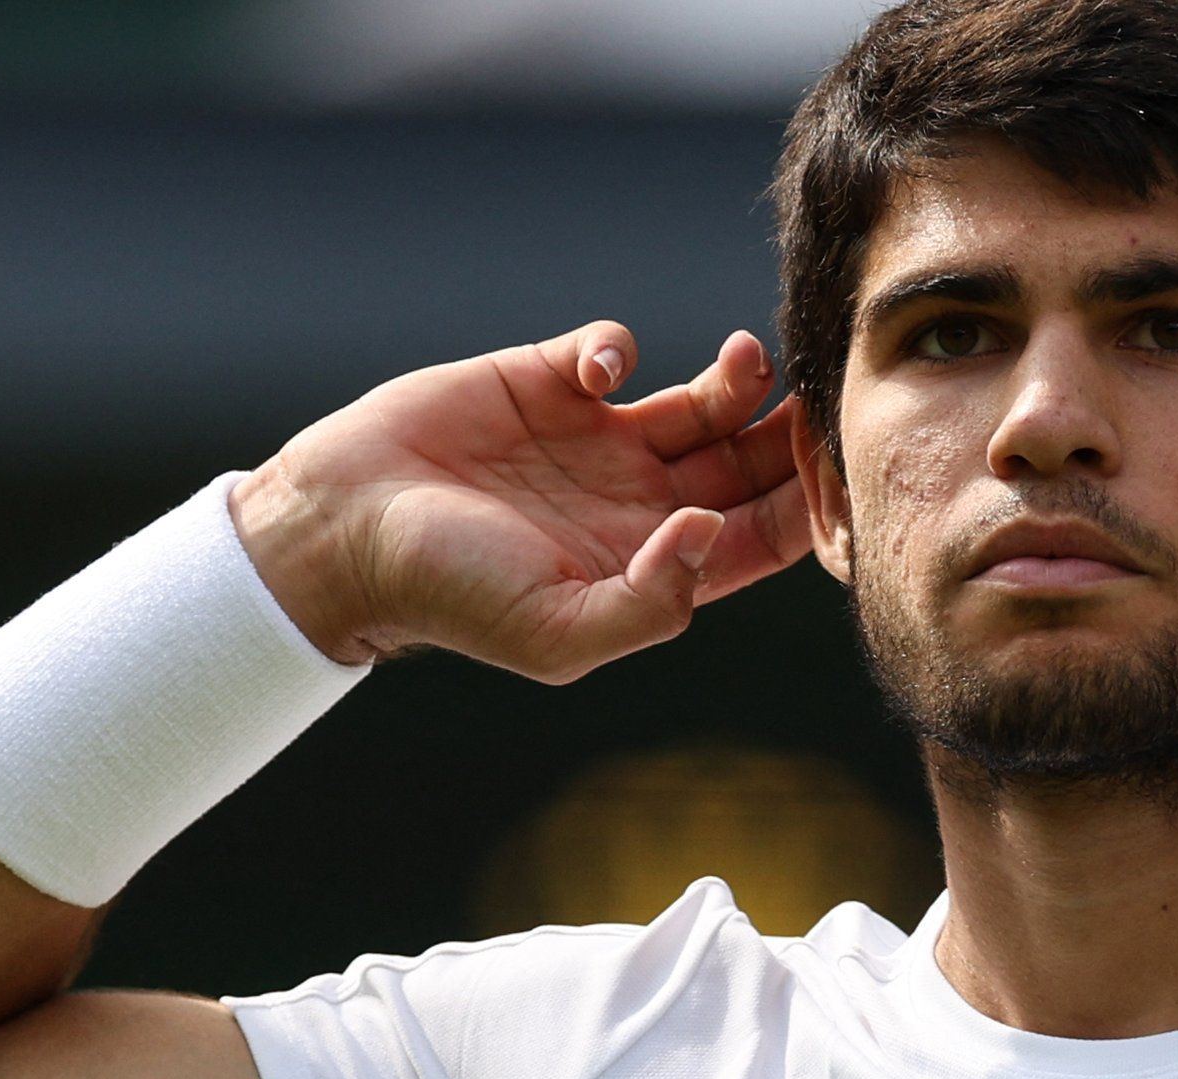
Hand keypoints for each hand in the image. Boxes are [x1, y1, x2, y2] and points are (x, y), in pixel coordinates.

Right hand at [232, 321, 810, 682]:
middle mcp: (636, 500)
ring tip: (743, 361)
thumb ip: (649, 602)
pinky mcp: (546, 382)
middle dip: (788, 432)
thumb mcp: (554, 633)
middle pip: (747, 461)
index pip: (760, 535)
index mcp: (649, 563)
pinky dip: (619, 347)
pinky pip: (612, 350)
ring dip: (736, 378)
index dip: (807, 502)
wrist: (343, 528)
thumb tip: (709, 530)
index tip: (834, 463)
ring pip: (702, 400)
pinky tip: (598, 371)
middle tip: (817, 394)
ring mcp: (595, 439)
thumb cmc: (447, 595)